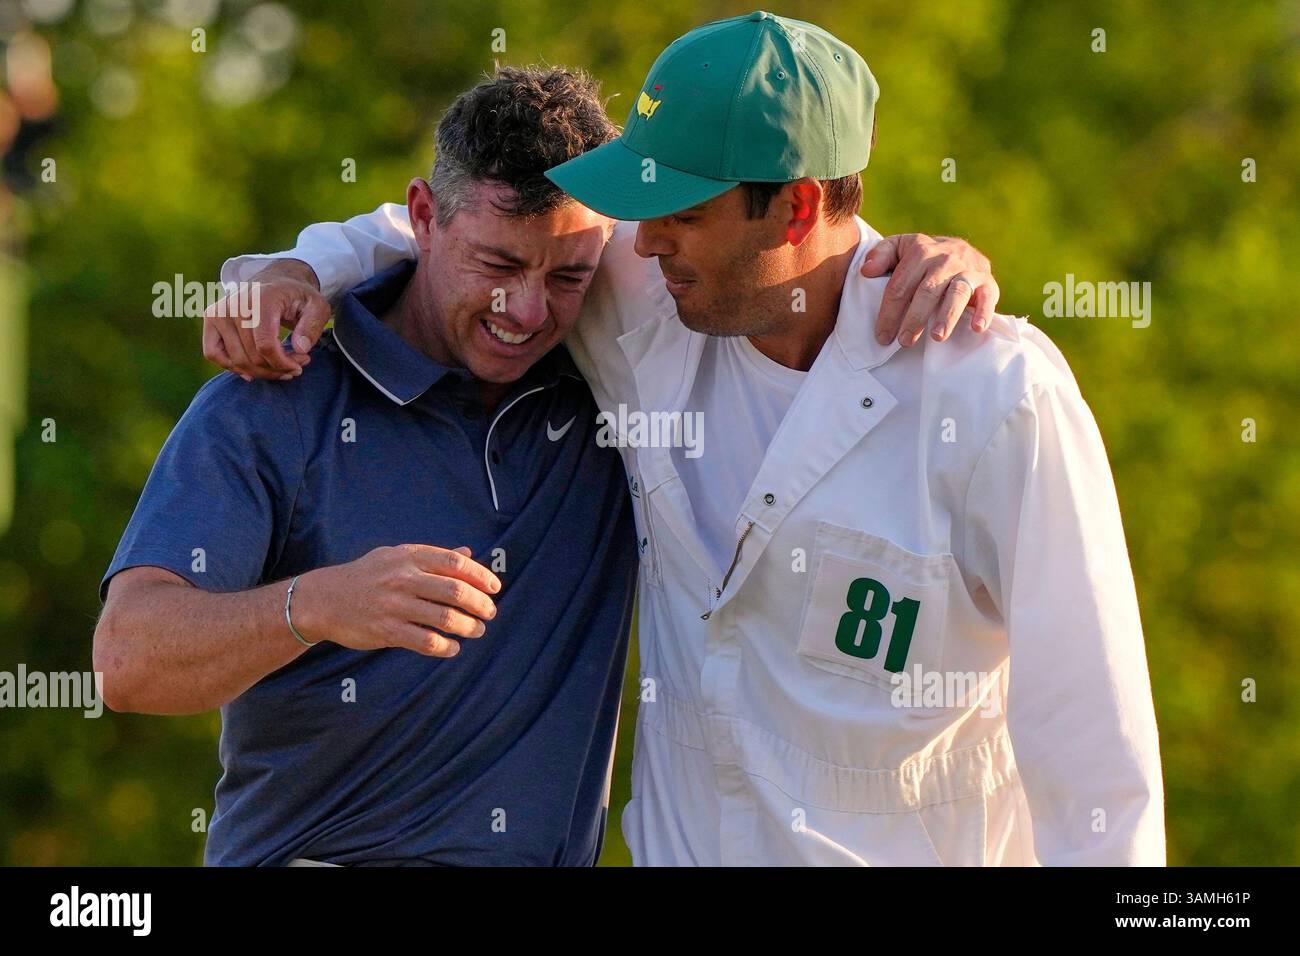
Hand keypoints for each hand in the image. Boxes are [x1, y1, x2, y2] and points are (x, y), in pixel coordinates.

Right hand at [202, 259, 331, 380]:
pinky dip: (232, 367)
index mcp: (262, 298)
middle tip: (295, 367)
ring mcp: (219, 311)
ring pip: (236, 360)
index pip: (265, 345)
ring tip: (280, 368)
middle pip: (252, 356)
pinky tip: (253, 371)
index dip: (283, 363)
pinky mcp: (210, 318)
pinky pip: (213, 353)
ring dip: (261, 372)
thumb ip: (312, 326)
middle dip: (277, 369)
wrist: (276, 280)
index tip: (299, 365)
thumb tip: (300, 349)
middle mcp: (235, 304)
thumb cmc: (298, 297)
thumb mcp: (317, 307)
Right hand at [291, 545, 502, 657]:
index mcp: (409, 556)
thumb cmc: (366, 575)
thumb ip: (433, 557)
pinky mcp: (386, 631)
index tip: (494, 587)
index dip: (480, 575)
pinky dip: (445, 647)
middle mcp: (403, 578)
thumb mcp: (396, 556)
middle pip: (455, 591)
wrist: (323, 599)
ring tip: (476, 630)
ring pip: (445, 618)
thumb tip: (468, 551)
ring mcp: (394, 605)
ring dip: (468, 627)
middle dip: (480, 604)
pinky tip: (453, 648)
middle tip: (489, 613)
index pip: (455, 563)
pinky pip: (425, 642)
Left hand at [861, 233, 1000, 346]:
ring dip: (947, 315)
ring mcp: (969, 268)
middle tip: (905, 341)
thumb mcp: (900, 249)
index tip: (882, 336)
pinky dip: (984, 312)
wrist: (958, 250)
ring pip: (957, 292)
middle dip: (915, 318)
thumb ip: (881, 255)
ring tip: (936, 337)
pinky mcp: (987, 281)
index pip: (901, 284)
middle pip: (928, 290)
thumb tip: (866, 270)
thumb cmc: (921, 258)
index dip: (889, 311)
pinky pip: (988, 296)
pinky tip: (976, 328)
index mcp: (921, 250)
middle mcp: (946, 257)